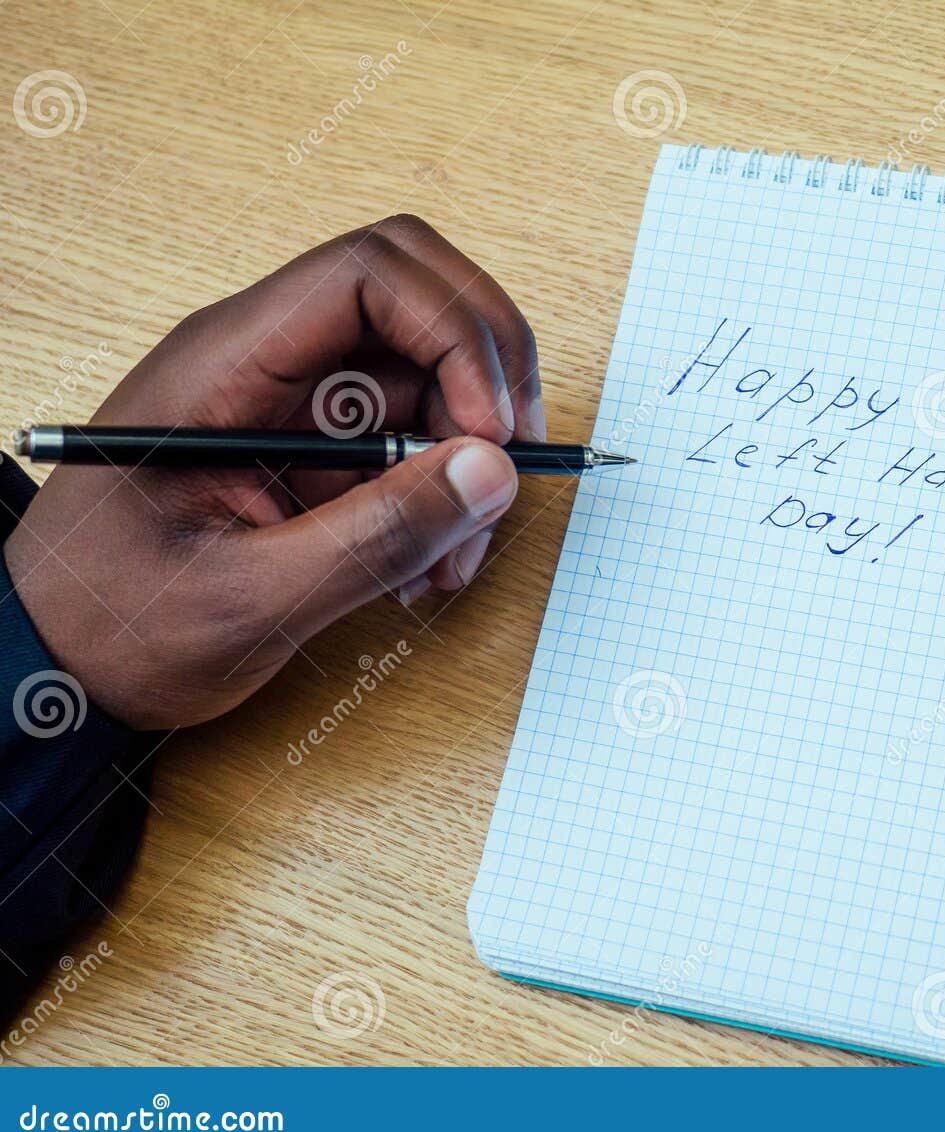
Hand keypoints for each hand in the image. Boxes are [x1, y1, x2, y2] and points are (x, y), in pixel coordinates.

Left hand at [4, 215, 543, 729]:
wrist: (59, 665)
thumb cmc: (117, 625)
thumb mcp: (249, 598)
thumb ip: (374, 537)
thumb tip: (489, 473)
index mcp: (225, 364)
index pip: (369, 273)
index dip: (454, 332)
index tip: (488, 431)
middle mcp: (265, 359)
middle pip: (417, 298)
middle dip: (487, 374)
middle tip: (504, 469)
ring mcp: (294, 399)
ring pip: (428, 376)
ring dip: (468, 456)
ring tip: (451, 558)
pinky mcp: (315, 445)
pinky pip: (410, 436)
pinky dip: (442, 494)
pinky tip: (424, 565)